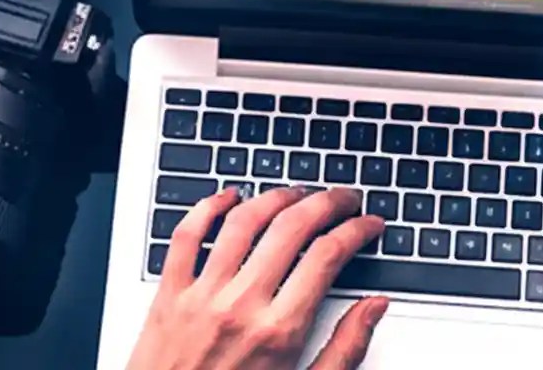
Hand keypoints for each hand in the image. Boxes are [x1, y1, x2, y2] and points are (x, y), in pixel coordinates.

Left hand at [127, 186, 387, 369]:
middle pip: (292, 227)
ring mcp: (201, 297)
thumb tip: (374, 308)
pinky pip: (186, 237)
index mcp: (279, 332)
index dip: (357, 231)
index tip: (369, 224)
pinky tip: (228, 197)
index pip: (328, 256)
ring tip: (297, 193)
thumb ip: (344, 349)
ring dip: (276, 197)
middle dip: (327, 203)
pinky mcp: (168, 296)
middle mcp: (240, 306)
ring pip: (243, 221)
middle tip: (344, 199)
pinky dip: (207, 208)